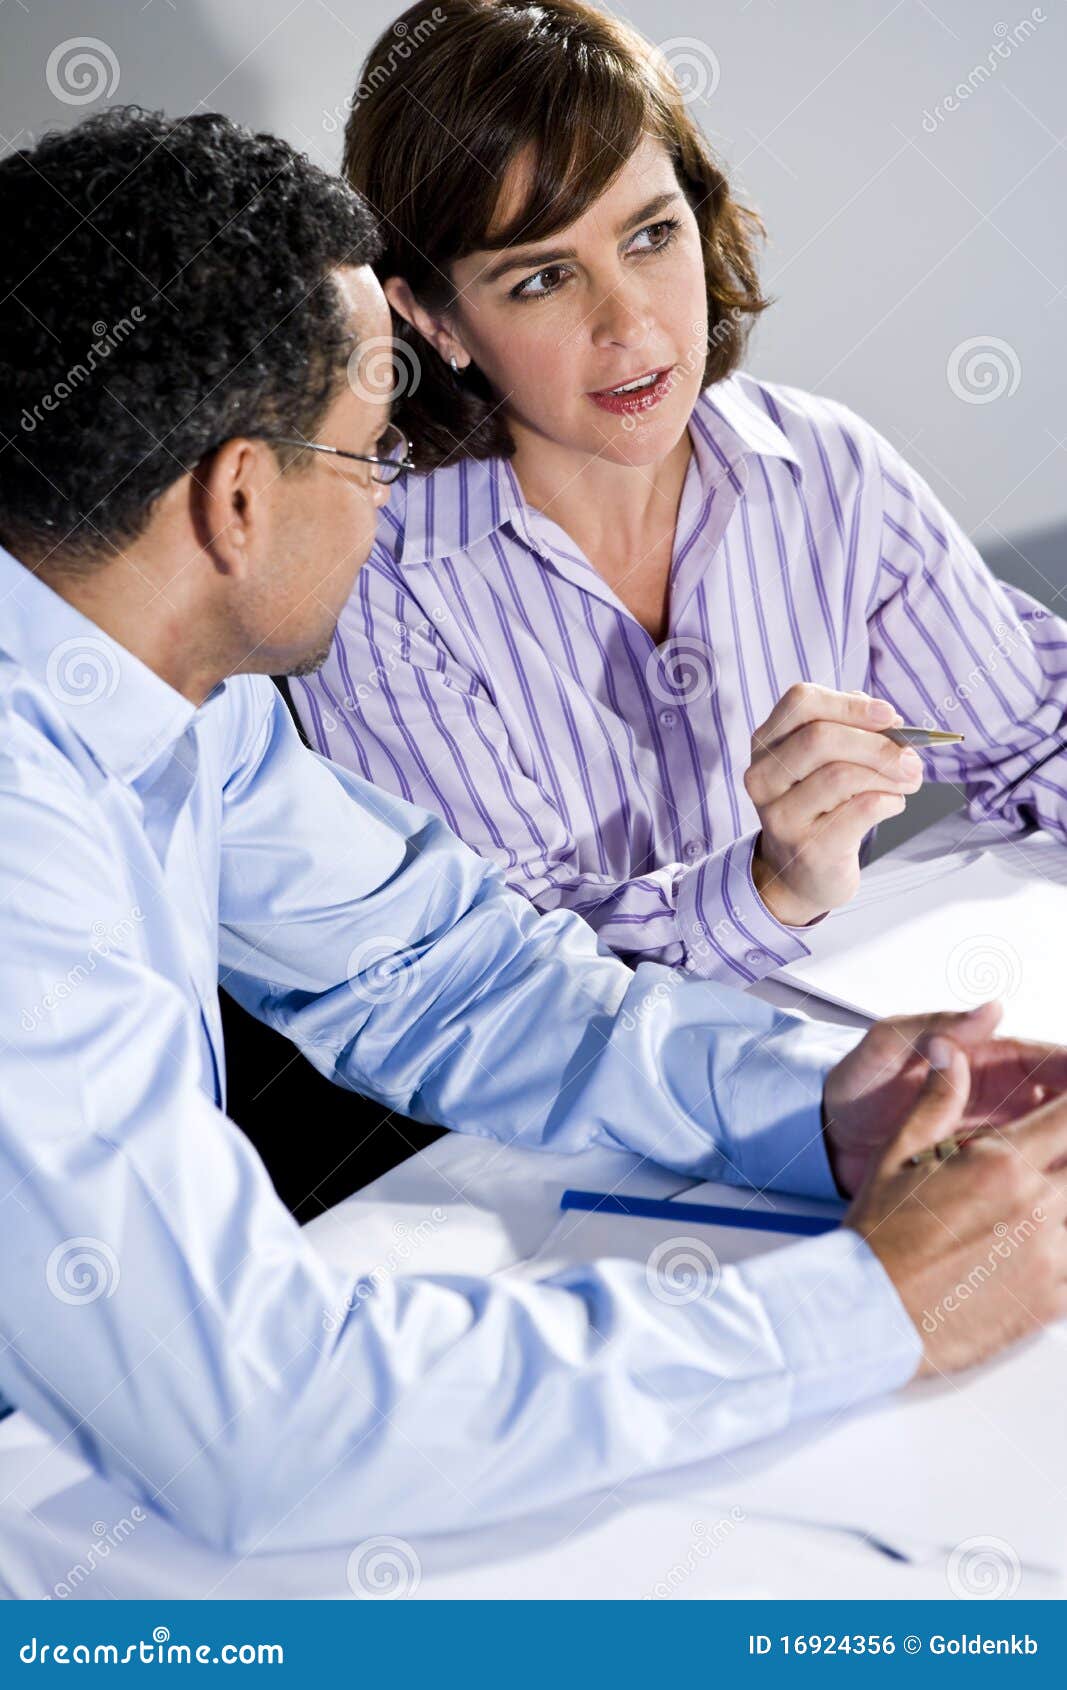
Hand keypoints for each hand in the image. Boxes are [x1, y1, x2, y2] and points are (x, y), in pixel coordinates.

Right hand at [745, 683, 922, 926]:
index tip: (889, 716)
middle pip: (820, 738)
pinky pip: (861, 810)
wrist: (800, 874)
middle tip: (910, 759)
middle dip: (877, 745)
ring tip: (908, 782)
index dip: (850, 704)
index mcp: (766, 745)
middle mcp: (763, 778)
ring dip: (889, 774)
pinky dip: (889, 801)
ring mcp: (781, 816)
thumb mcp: (822, 763)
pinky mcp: (809, 848)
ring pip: (841, 775)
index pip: (801, 702)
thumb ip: (848, 730)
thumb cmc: (820, 807)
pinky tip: (893, 804)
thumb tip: (888, 719)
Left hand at [822, 1000, 1066, 1195]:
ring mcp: (988, 1131)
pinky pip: (1016, 1167)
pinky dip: (1035, 1173)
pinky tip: (1048, 1187)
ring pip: (1042, 1136)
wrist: (826, 1136)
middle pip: (1055, 1100)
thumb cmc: (853, 1083)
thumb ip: (934, 1027)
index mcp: (978, 1055)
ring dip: (1057, 1146)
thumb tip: (991, 1008)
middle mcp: (992, 1092)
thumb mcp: (885, 1047)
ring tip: (1066, 1163)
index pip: (1045, 1058)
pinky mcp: (976, 1165)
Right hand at [846, 1037, 1066, 1375]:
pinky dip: (1064, 1250)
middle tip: (1042, 1158)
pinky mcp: (1052, 1302)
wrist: (870, 1313)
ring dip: (1063, 1199)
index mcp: (1003, 1164)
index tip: (1062, 1102)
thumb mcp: (900, 1153)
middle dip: (1065, 1151)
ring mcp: (1051, 1258)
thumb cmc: (880, 1236)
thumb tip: (951, 1052)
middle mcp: (1037, 1206)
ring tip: (1035, 1203)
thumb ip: (939, 1100)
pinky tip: (1040, 1245)